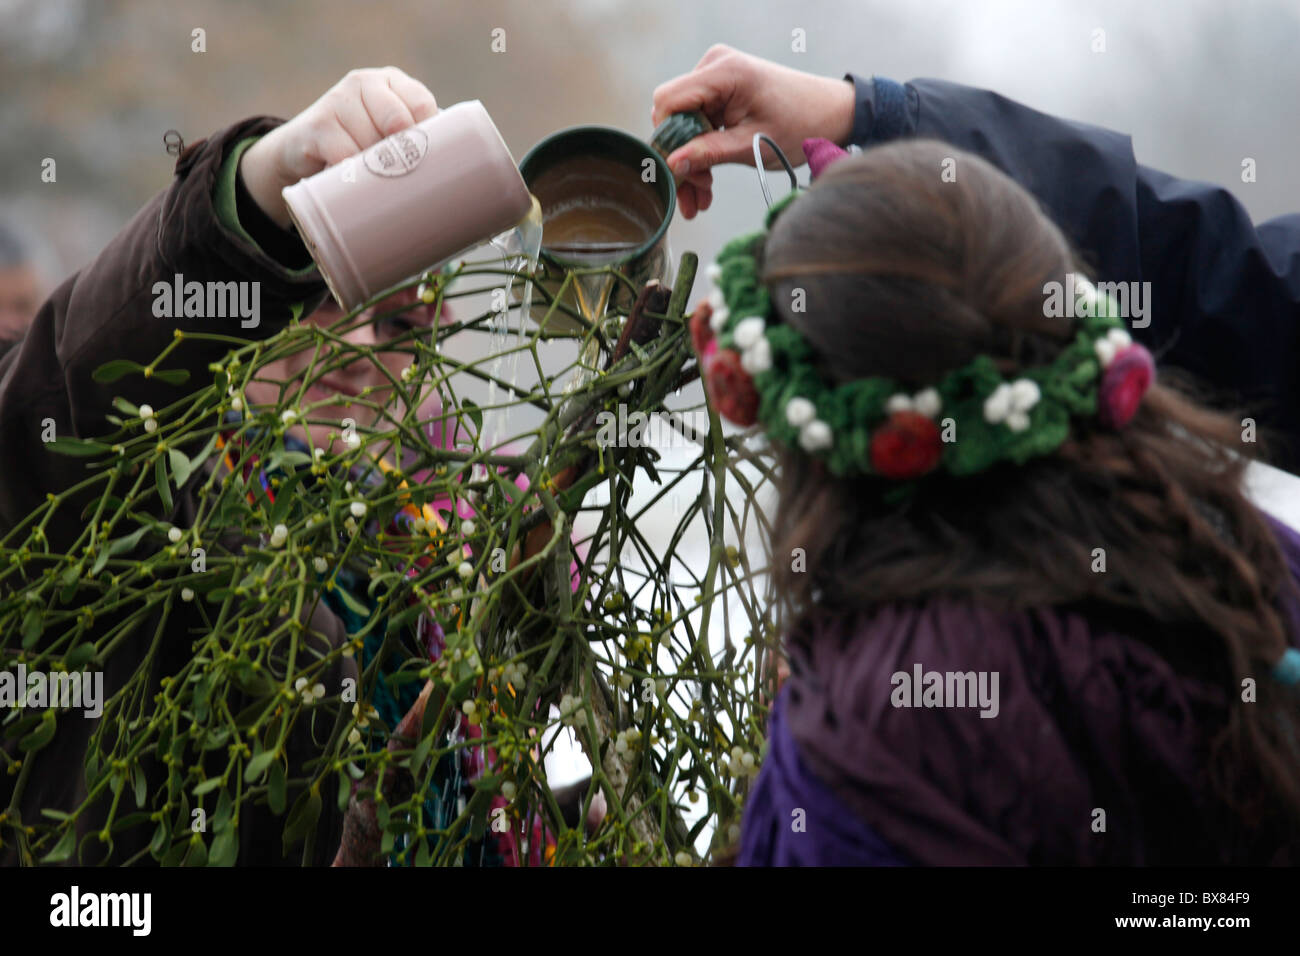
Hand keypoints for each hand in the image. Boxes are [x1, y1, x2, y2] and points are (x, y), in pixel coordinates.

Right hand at [241, 67, 439, 228]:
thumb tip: (459, 181)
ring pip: (372, 142)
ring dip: (376, 167)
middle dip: (401, 153)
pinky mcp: (317, 124)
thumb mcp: (388, 136)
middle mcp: (364, 82)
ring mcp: (338, 100)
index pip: (421, 103)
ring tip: (372, 175)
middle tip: (399, 173)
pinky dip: (354, 173)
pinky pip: (345, 155)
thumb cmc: (361, 145)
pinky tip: (354, 178)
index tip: (428, 159)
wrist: (305, 148)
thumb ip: (416, 141)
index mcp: (392, 82)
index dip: (427, 135)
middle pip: (398, 122)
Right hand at [650, 45, 855, 218]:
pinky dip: (700, 152)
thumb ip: (708, 153)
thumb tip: (672, 164)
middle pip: (672, 117)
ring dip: (690, 164)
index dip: (666, 140)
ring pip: (682, 126)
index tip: (679, 174)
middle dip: (680, 160)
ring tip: (701, 199)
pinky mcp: (720, 91)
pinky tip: (707, 183)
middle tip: (693, 199)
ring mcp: (715, 77)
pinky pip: (697, 124)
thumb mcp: (751, 146)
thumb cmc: (800, 124)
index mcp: (724, 72)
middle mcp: (714, 66)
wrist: (830, 113)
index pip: (668, 102)